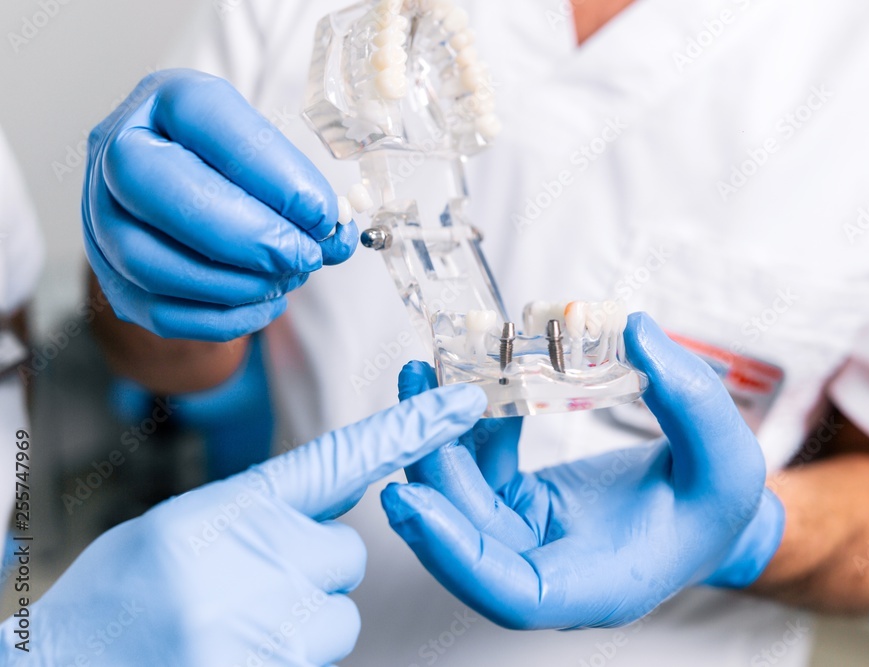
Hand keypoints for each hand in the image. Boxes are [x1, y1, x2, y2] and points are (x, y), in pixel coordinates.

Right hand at [1, 384, 485, 664]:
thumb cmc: (114, 603)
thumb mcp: (178, 530)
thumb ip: (255, 514)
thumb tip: (314, 512)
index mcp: (235, 507)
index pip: (341, 458)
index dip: (408, 429)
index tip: (459, 406)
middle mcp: (262, 557)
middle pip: (348, 555)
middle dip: (313, 573)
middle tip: (249, 592)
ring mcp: (271, 620)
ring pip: (339, 616)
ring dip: (302, 625)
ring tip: (234, 631)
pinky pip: (317, 658)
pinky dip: (283, 658)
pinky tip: (231, 653)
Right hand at [83, 69, 357, 341]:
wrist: (188, 193)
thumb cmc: (236, 167)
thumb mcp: (270, 154)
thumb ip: (302, 192)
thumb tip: (334, 236)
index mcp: (165, 101)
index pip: (205, 118)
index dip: (271, 172)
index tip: (321, 212)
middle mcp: (117, 152)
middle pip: (158, 190)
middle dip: (246, 235)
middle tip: (303, 255)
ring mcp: (101, 218)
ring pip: (150, 263)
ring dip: (235, 283)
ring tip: (286, 279)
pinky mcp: (110, 277)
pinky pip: (159, 312)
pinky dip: (223, 317)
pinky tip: (265, 303)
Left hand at [381, 313, 784, 629]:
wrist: (704, 509)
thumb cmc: (715, 503)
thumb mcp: (726, 457)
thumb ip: (691, 398)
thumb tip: (635, 331)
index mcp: (596, 585)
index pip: (511, 593)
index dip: (455, 553)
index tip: (412, 499)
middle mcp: (550, 570)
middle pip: (467, 539)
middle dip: (429, 472)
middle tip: (412, 402)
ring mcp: (529, 539)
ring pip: (460, 500)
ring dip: (437, 440)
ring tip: (425, 374)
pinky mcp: (519, 506)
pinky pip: (478, 471)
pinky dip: (468, 429)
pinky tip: (468, 384)